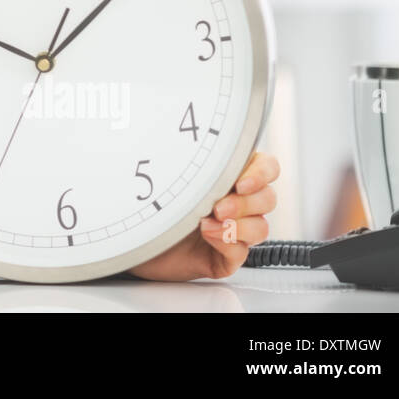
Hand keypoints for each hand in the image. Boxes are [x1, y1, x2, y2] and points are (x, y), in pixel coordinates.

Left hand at [126, 151, 280, 280]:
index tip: (242, 182)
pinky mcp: (224, 256)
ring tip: (210, 221)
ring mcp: (232, 230)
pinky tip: (208, 235)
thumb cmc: (149, 202)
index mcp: (228, 175)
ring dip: (239, 224)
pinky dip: (228, 243)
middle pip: (267, 198)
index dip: (261, 173)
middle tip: (219, 206)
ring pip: (260, 227)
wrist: (131, 238)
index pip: (266, 168)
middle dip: (246, 202)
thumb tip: (184, 142)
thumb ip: (186, 160)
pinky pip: (241, 252)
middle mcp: (236, 202)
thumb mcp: (168, 174)